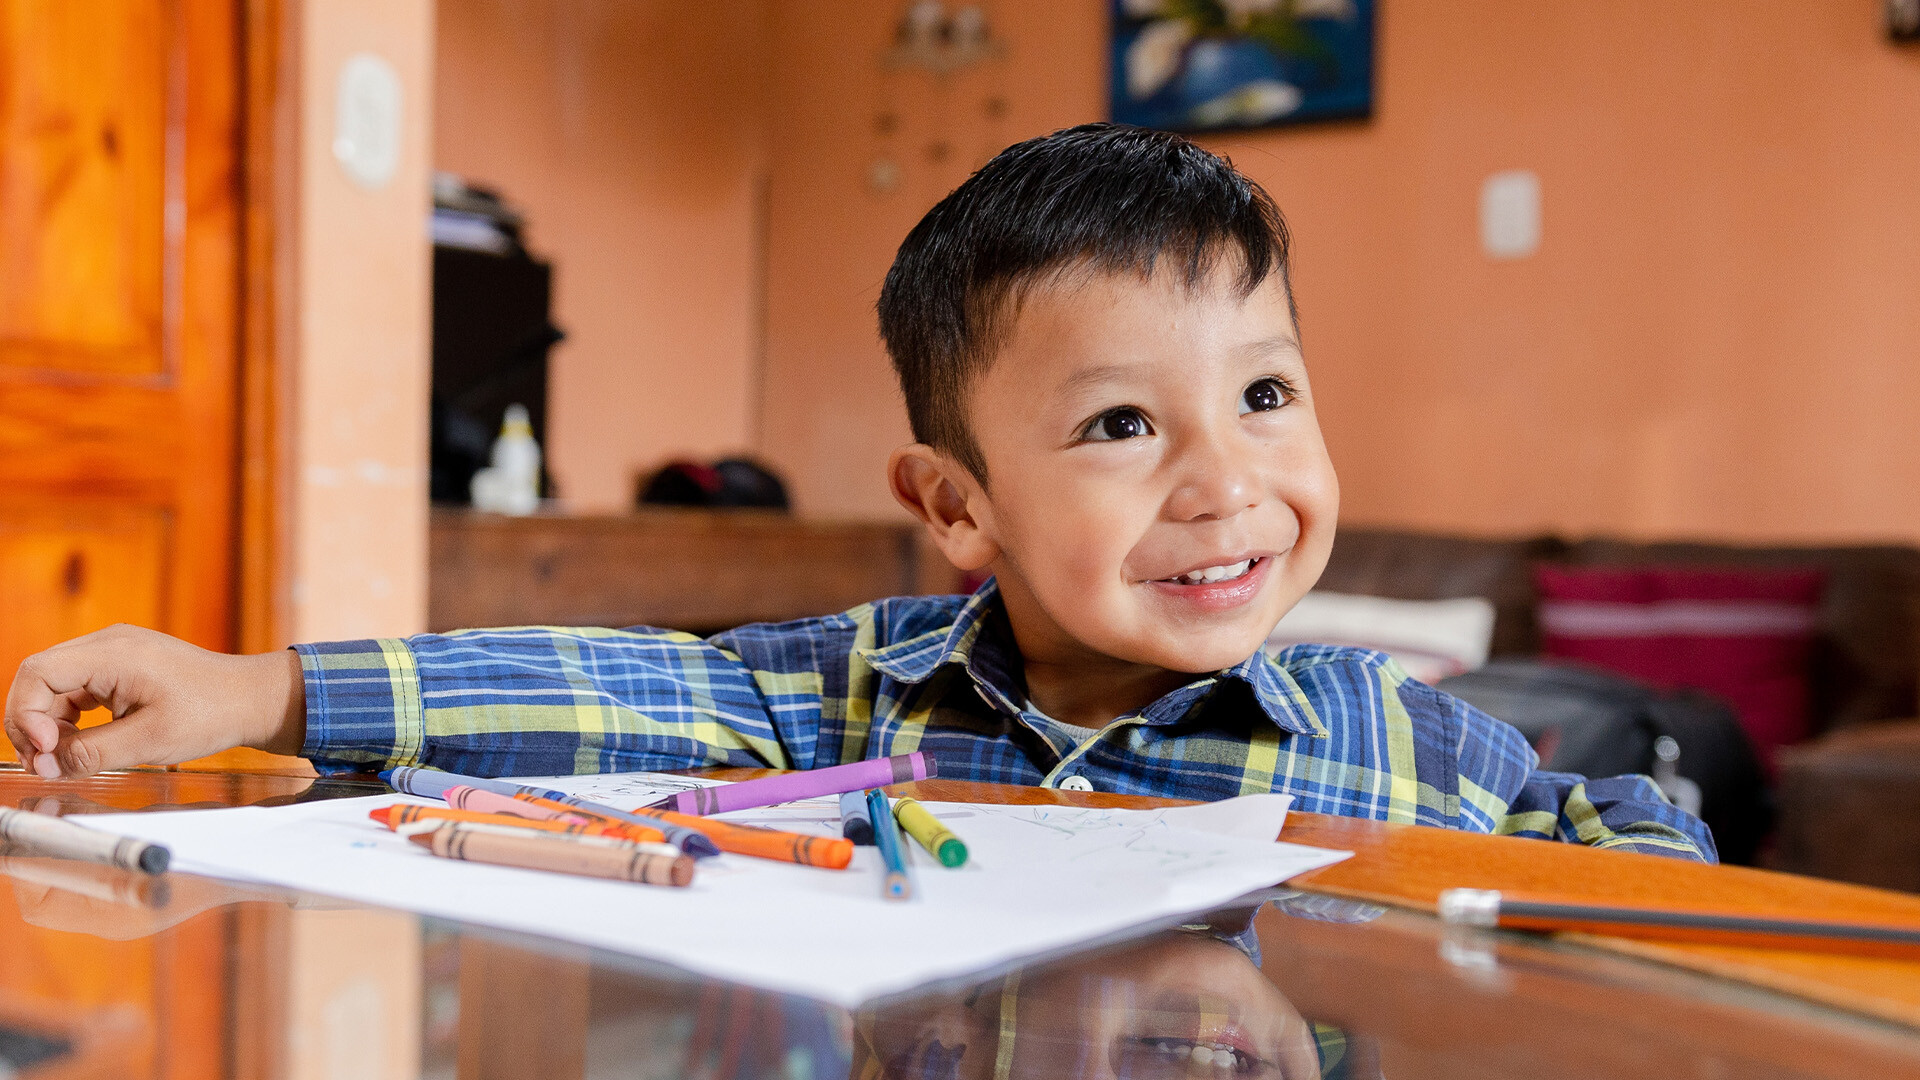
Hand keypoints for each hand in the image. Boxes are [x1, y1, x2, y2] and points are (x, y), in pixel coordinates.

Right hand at [4, 626, 304, 777]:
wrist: (252, 698)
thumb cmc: (212, 713)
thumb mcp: (150, 740)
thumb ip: (92, 753)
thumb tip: (47, 765)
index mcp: (113, 652)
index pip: (37, 672)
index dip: (26, 714)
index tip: (45, 750)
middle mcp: (108, 644)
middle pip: (39, 678)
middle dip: (31, 723)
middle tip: (43, 764)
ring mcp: (114, 653)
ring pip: (56, 686)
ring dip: (49, 725)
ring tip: (61, 761)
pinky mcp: (121, 668)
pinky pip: (78, 690)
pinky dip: (69, 719)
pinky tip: (80, 745)